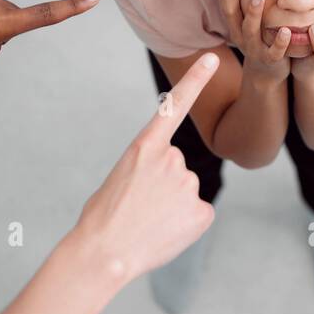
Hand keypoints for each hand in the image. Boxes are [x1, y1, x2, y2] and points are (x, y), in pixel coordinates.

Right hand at [72, 53, 218, 281]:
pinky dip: (184, 225)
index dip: (195, 81)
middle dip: (163, 186)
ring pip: (186, 192)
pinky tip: (164, 233)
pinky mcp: (202, 211)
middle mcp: (172, 159)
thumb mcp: (122, 179)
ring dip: (171, 206)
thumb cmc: (103, 218)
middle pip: (177, 168)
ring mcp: (189, 184)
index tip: (210, 59)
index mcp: (146, 146)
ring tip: (148, 221)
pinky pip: (197, 214)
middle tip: (140, 206)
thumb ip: (149, 169)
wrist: (103, 253)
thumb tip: (169, 184)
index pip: (175, 105)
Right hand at [213, 0, 290, 80]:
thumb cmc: (260, 34)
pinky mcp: (269, 59)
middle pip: (230, 9)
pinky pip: (274, 52)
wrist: (267, 70)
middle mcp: (238, 31)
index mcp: (234, 18)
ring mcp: (253, 46)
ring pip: (249, 29)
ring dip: (253, 12)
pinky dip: (280, 42)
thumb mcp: (251, 13)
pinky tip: (287, 31)